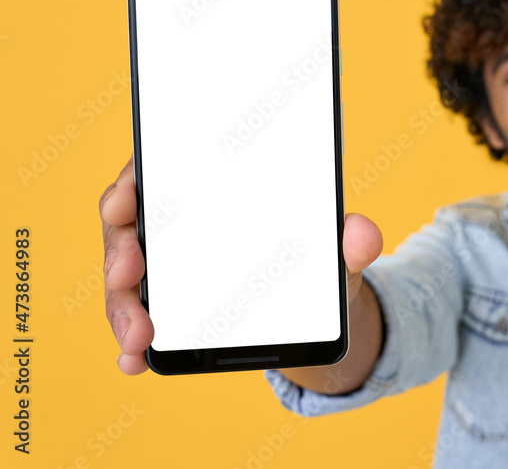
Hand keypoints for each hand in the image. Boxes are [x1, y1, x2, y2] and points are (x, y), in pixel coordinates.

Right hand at [100, 156, 382, 374]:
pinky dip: (133, 344)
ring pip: (126, 279)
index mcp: (210, 186)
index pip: (159, 168)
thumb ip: (350, 241)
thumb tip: (364, 234)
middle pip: (131, 226)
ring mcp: (164, 266)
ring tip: (137, 338)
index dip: (133, 180)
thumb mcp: (336, 250)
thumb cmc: (314, 258)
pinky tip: (135, 362)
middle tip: (128, 274)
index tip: (126, 201)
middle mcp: (176, 223)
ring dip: (122, 307)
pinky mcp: (165, 305)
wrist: (315, 309)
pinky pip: (139, 318)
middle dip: (121, 251)